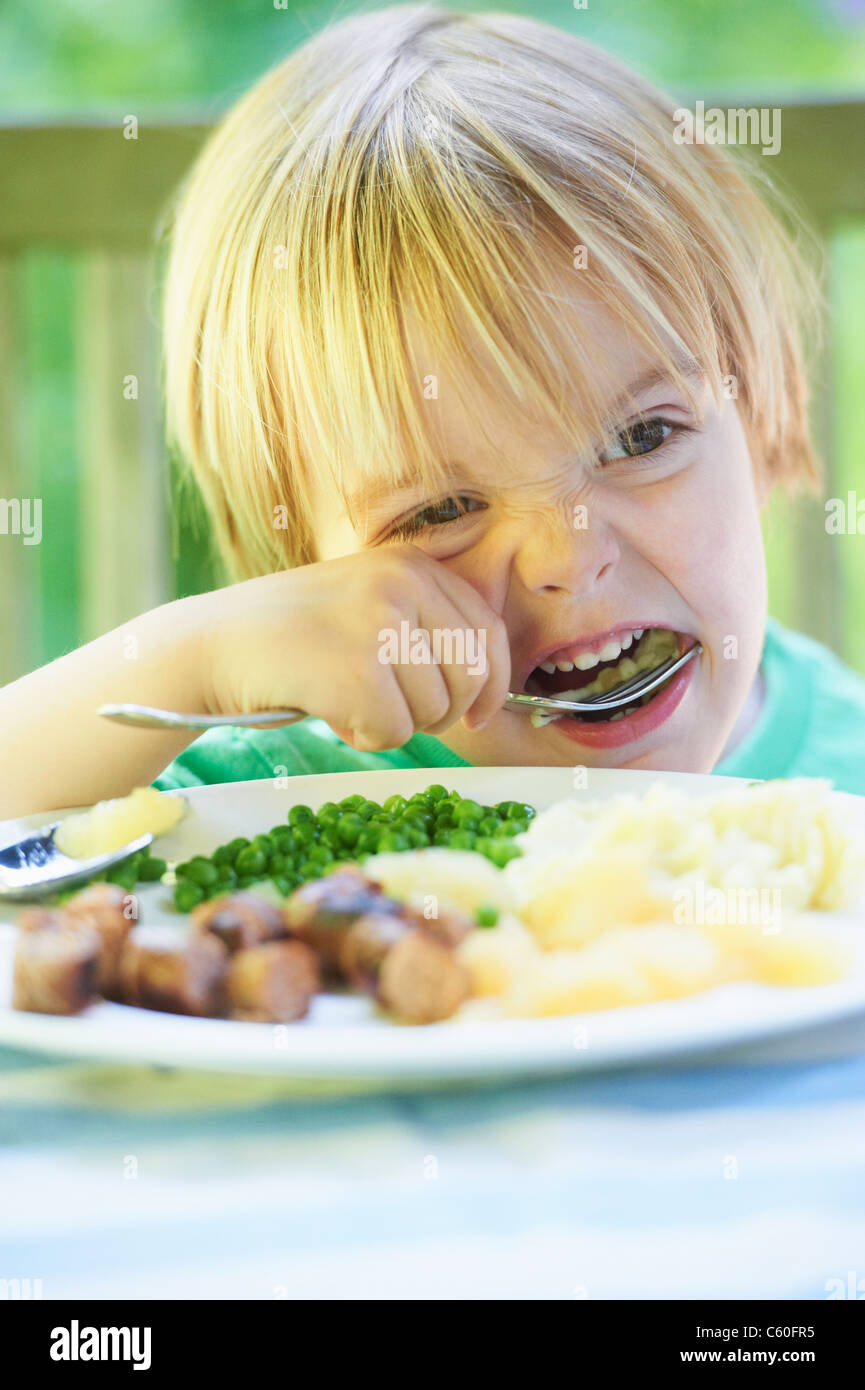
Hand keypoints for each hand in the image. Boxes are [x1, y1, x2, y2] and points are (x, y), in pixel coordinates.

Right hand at [196, 544, 510, 750]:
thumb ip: (425, 628)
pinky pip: (394, 732)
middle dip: (441, 712)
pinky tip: (331, 712)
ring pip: (433, 710)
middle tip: (395, 713)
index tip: (477, 713)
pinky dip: (365, 737)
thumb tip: (489, 689)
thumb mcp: (369, 605)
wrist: (213, 644)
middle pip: (469, 677)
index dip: (492, 684)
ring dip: (395, 726)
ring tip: (347, 701)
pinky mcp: (355, 668)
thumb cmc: (295, 639)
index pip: (487, 632)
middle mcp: (402, 583)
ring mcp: (378, 622)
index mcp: (412, 564)